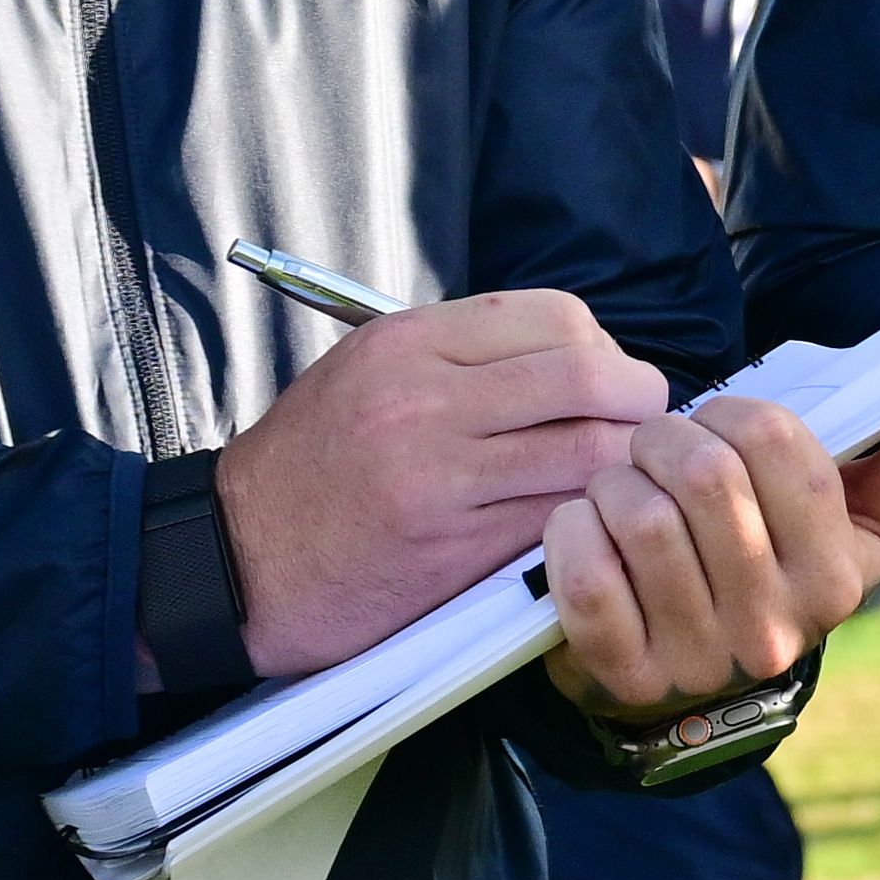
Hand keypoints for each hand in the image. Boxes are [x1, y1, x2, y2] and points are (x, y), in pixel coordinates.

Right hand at [215, 292, 668, 675]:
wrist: (236, 562)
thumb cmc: (311, 467)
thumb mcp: (366, 375)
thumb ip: (461, 356)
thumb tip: (576, 355)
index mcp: (408, 343)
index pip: (557, 317)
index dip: (604, 348)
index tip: (608, 379)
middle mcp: (424, 398)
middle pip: (588, 377)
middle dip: (638, 400)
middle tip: (643, 425)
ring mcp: (439, 473)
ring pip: (588, 451)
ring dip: (624, 465)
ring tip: (619, 476)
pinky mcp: (451, 544)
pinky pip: (558, 516)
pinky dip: (589, 515)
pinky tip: (585, 519)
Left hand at [544, 380, 879, 720]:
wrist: (700, 685)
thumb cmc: (780, 568)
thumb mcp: (860, 522)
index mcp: (836, 575)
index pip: (775, 443)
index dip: (732, 410)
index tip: (719, 420)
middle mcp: (774, 624)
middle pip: (701, 474)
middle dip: (665, 438)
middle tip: (659, 446)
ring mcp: (698, 657)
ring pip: (637, 517)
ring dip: (614, 483)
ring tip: (625, 488)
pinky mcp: (623, 675)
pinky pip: (584, 576)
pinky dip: (572, 534)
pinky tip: (589, 529)